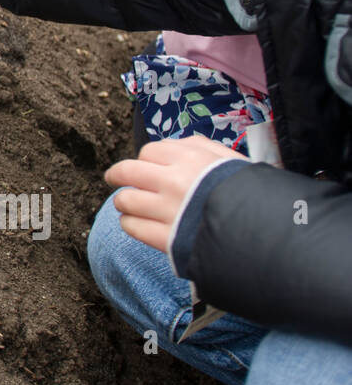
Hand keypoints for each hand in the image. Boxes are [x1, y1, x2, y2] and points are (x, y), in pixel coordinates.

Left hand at [105, 136, 245, 253]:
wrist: (269, 233)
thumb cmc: (254, 194)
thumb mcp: (232, 161)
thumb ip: (201, 147)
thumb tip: (173, 145)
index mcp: (191, 159)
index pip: (149, 152)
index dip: (145, 160)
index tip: (144, 166)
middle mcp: (174, 182)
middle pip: (127, 172)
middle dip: (117, 175)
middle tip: (114, 179)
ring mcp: (168, 211)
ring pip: (125, 200)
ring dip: (124, 202)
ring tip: (128, 205)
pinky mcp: (167, 239)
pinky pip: (132, 227)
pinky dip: (130, 224)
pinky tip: (136, 223)